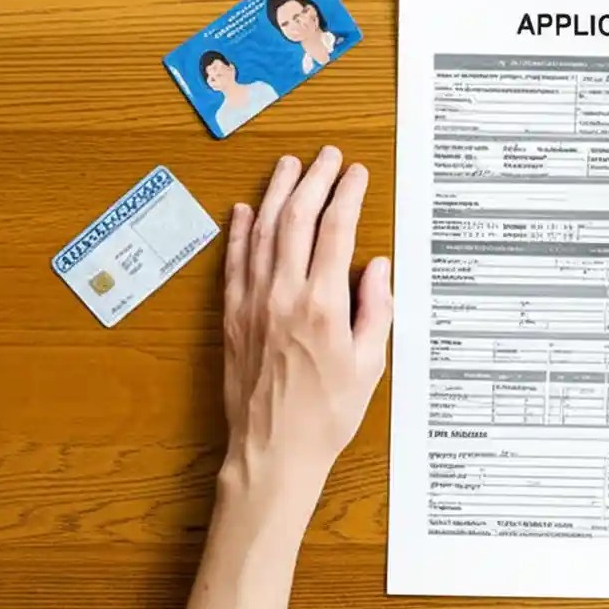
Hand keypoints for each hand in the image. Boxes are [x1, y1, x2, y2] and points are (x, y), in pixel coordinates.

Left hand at [220, 146, 392, 493]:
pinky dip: (237, 232)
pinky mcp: (232, 317)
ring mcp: (253, 303)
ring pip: (261, 232)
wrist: (273, 452)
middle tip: (327, 156)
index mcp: (323, 305)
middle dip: (313, 180)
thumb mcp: (370, 365)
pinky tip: (242, 210)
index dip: (347, 195)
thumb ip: (376, 309)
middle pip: (296, 220)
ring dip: (275, 193)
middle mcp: (283, 295)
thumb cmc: (326, 415)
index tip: (356, 174)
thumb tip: (376, 266)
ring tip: (288, 166)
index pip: (335, 231)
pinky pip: (233, 262)